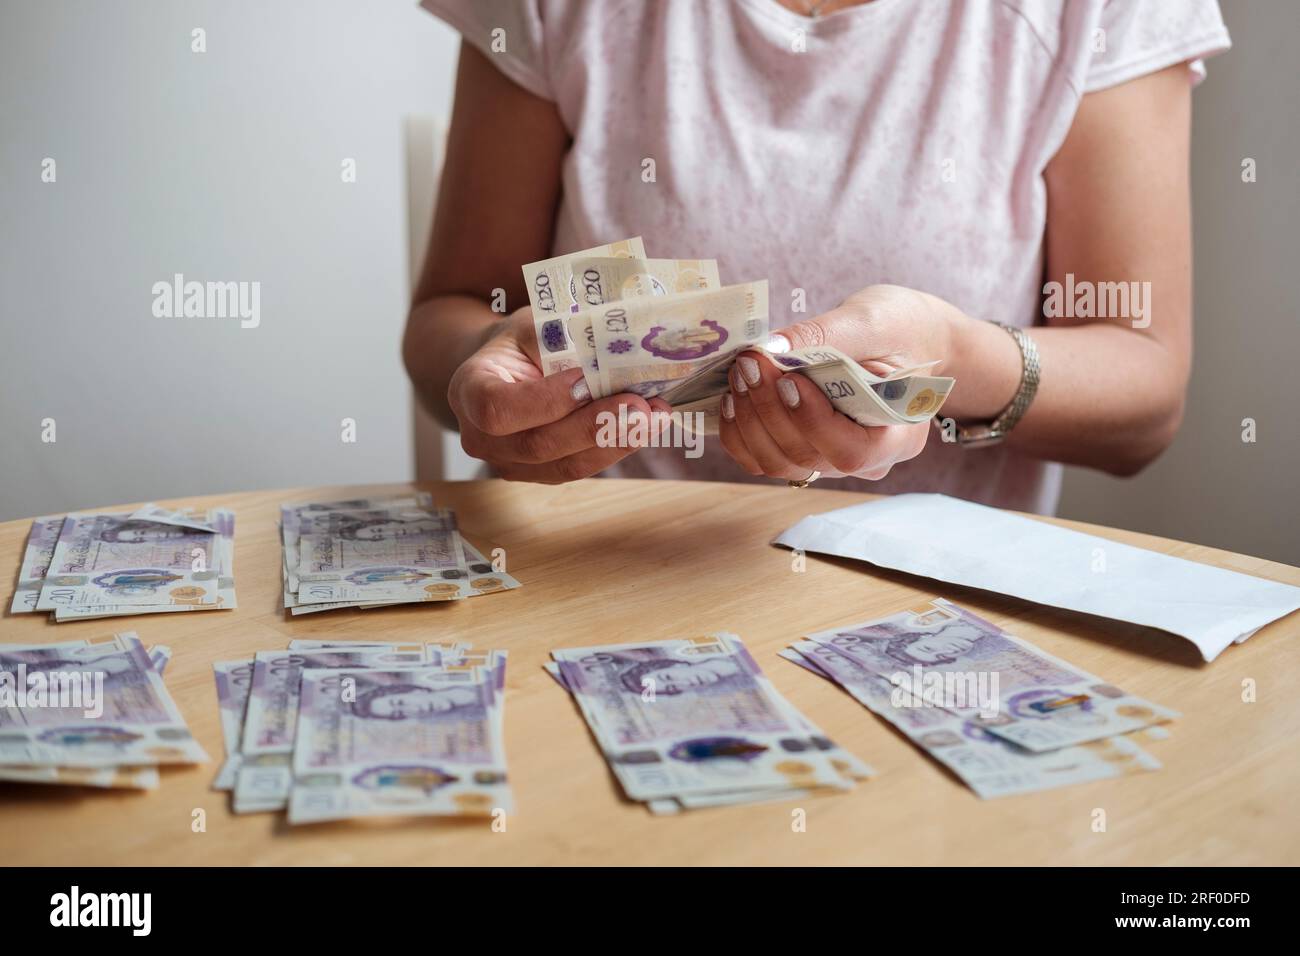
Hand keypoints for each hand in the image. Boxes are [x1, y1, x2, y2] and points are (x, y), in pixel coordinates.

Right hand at [448, 308, 670, 482]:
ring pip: (564, 465)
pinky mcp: (538, 474)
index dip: (545, 400)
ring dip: (615, 442)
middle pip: (537, 445)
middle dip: (594, 426)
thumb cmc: (520, 343)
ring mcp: (508, 462)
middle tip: (640, 405)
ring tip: (653, 416)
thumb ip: (560, 339)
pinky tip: (644, 427)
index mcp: (469, 390)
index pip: (499, 409)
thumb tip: (614, 352)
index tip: (585, 380)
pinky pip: (577, 468)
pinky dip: (614, 448)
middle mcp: (481, 436)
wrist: (507, 368)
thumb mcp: (532, 325)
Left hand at [719, 285, 957, 480]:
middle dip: (769, 409)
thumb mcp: (874, 320)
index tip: (787, 378)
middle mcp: (867, 460)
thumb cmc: (902, 328)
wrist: (906, 340)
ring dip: (750, 420)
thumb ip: (825, 335)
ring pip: (779, 462)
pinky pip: (763, 458)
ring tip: (741, 373)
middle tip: (749, 363)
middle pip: (807, 456)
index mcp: (900, 434)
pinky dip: (741, 432)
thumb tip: (771, 348)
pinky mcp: (805, 450)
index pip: (851, 451)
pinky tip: (734, 397)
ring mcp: (832, 459)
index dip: (812, 421)